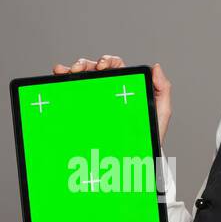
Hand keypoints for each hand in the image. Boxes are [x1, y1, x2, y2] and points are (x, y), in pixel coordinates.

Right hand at [52, 55, 172, 145]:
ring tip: (63, 72)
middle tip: (78, 69)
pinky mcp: (84, 112)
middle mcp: (108, 91)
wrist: (132, 160)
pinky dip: (62, 84)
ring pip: (81, 79)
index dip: (107, 60)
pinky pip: (72, 95)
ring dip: (71, 70)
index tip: (102, 66)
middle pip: (94, 69)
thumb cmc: (147, 136)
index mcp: (124, 86)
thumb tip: (155, 67)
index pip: (114, 66)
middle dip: (84, 63)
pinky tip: (58, 80)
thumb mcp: (160, 113)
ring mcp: (94, 101)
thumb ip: (162, 89)